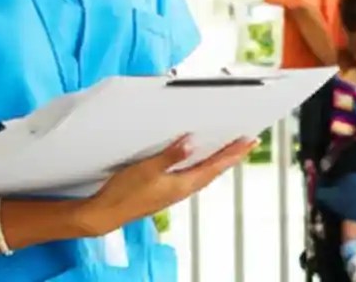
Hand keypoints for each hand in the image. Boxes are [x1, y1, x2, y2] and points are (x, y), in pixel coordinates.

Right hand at [75, 135, 256, 235]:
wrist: (106, 213)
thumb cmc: (124, 193)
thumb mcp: (147, 168)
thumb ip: (170, 155)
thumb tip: (190, 142)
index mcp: (183, 184)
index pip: (215, 166)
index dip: (233, 154)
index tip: (249, 143)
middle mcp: (183, 189)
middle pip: (214, 170)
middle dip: (232, 156)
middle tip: (247, 143)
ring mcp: (175, 192)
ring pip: (204, 173)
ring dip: (219, 161)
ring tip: (230, 150)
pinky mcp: (166, 192)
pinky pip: (192, 176)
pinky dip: (203, 166)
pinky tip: (200, 162)